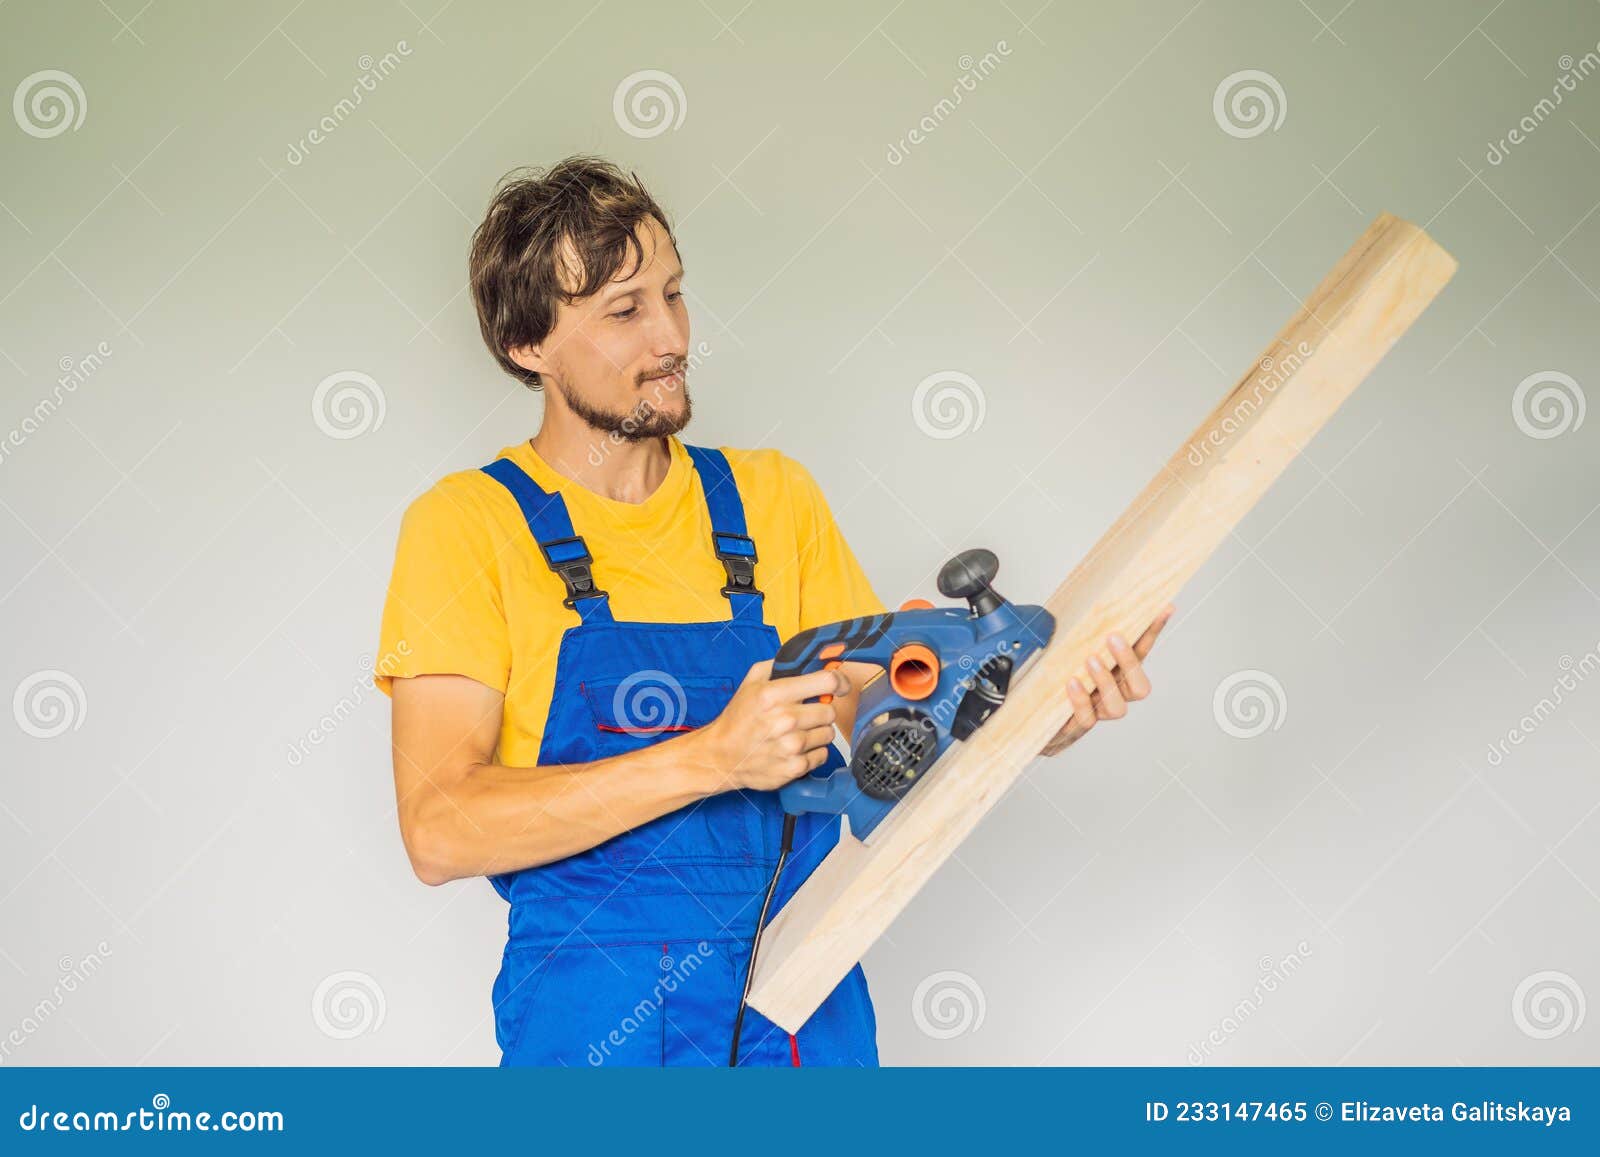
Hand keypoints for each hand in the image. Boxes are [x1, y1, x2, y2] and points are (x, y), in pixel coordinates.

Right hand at [700, 659, 849, 791]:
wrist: (720, 757)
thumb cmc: (737, 720)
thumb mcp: (751, 681)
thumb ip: (781, 665)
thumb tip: (811, 658)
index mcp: (774, 694)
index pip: (826, 682)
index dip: (839, 682)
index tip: (839, 685)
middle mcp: (784, 720)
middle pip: (830, 711)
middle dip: (821, 710)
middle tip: (804, 714)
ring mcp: (791, 746)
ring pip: (829, 734)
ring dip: (817, 732)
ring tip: (796, 733)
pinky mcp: (794, 768)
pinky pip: (822, 755)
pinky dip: (812, 752)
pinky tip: (794, 749)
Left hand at [1039, 603, 1172, 756]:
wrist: (1021, 719)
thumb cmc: (1045, 681)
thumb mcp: (1060, 650)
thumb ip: (1073, 631)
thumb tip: (1080, 600)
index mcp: (1111, 676)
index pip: (1140, 655)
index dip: (1151, 634)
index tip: (1161, 610)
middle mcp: (1107, 698)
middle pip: (1139, 688)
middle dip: (1130, 661)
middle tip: (1113, 638)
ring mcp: (1092, 716)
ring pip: (1117, 708)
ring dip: (1106, 682)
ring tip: (1090, 661)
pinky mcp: (1072, 730)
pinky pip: (1085, 720)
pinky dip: (1080, 701)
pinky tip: (1072, 684)